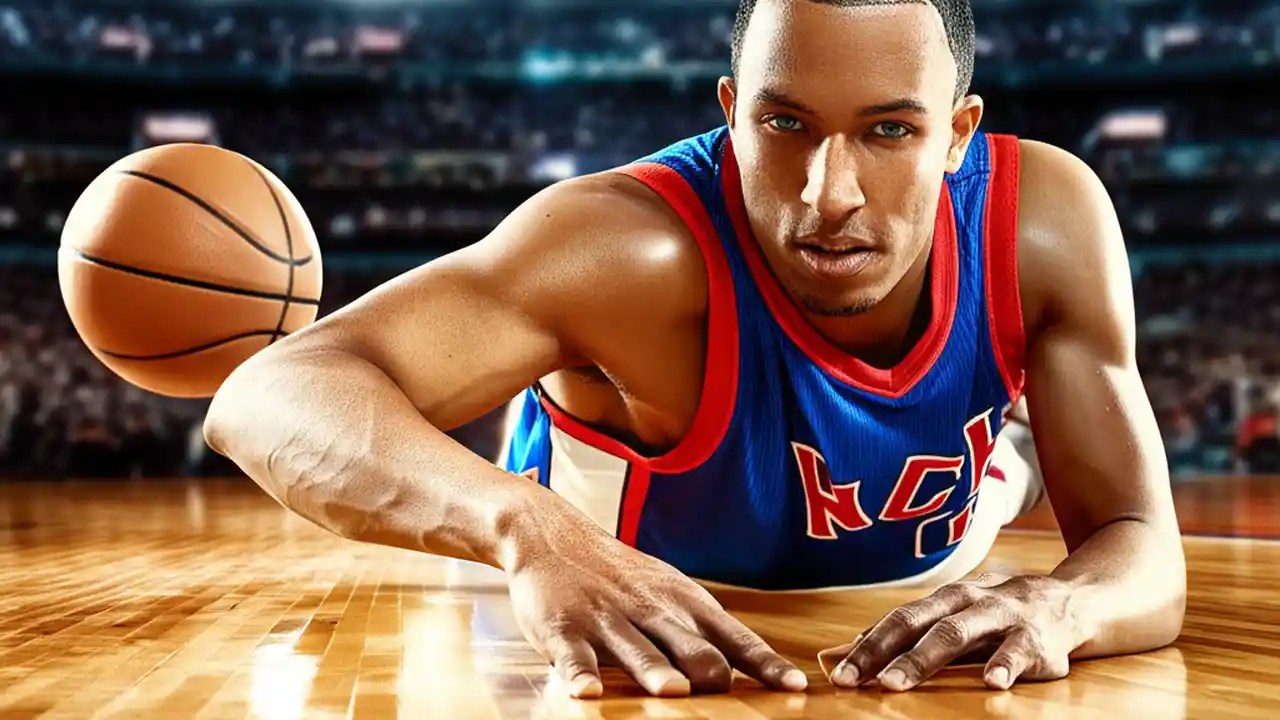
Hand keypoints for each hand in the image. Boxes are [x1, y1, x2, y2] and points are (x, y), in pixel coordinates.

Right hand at [503, 504, 806, 698]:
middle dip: (710, 671)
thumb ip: (706, 631)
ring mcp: (608, 618)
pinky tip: (586, 693)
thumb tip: (753, 672)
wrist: (552, 534)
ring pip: (638, 649)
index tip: (794, 686)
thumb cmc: (622, 575)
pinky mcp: (563, 627)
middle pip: (691, 646)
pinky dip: (580, 674)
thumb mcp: (671, 591)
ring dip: (655, 671)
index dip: (765, 665)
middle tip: (723, 692)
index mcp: (685, 604)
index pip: (736, 638)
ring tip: (671, 692)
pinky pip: (574, 655)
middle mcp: (652, 610)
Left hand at [821, 573, 1081, 690]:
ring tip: (897, 684)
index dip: (867, 647)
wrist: (1073, 601)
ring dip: (923, 659)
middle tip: (853, 681)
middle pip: (919, 625)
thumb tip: (856, 646)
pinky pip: (1017, 651)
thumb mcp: (959, 615)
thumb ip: (916, 631)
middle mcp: (969, 602)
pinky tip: (991, 685)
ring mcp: (1002, 617)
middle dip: (883, 653)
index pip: (898, 620)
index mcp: (945, 599)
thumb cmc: (1000, 614)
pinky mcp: (1038, 638)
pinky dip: (1004, 666)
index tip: (839, 674)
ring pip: (957, 634)